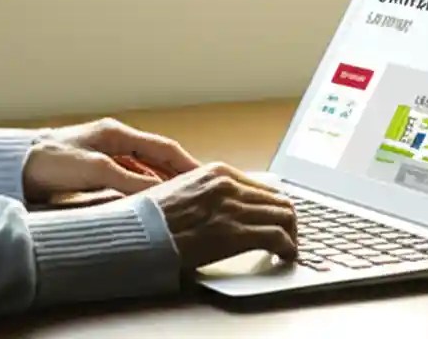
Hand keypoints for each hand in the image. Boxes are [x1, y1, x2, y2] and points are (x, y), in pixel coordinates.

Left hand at [22, 118, 199, 203]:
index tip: (206, 176)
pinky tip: (146, 199)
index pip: (163, 146)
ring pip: (141, 167)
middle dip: (177, 171)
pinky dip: (141, 186)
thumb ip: (128, 179)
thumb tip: (159, 191)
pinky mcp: (91, 169)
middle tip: (197, 190)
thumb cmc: (51, 162)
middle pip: (155, 156)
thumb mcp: (94, 170)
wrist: (12, 168)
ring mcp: (102, 154)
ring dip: (159, 180)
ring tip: (177, 197)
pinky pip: (127, 177)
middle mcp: (113, 140)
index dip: (186, 162)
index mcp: (117, 133)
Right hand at [144, 162, 297, 269]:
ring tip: (287, 248)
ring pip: (285, 215)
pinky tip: (284, 256)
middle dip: (286, 219)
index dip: (271, 206)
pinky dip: (287, 248)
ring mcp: (234, 207)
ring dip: (290, 234)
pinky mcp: (236, 233)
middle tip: (286, 236)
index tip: (272, 219)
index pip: (262, 186)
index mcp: (217, 172)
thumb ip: (207, 191)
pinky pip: (278, 237)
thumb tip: (224, 204)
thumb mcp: (182, 189)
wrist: (137, 234)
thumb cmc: (151, 217)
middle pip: (278, 199)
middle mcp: (229, 185)